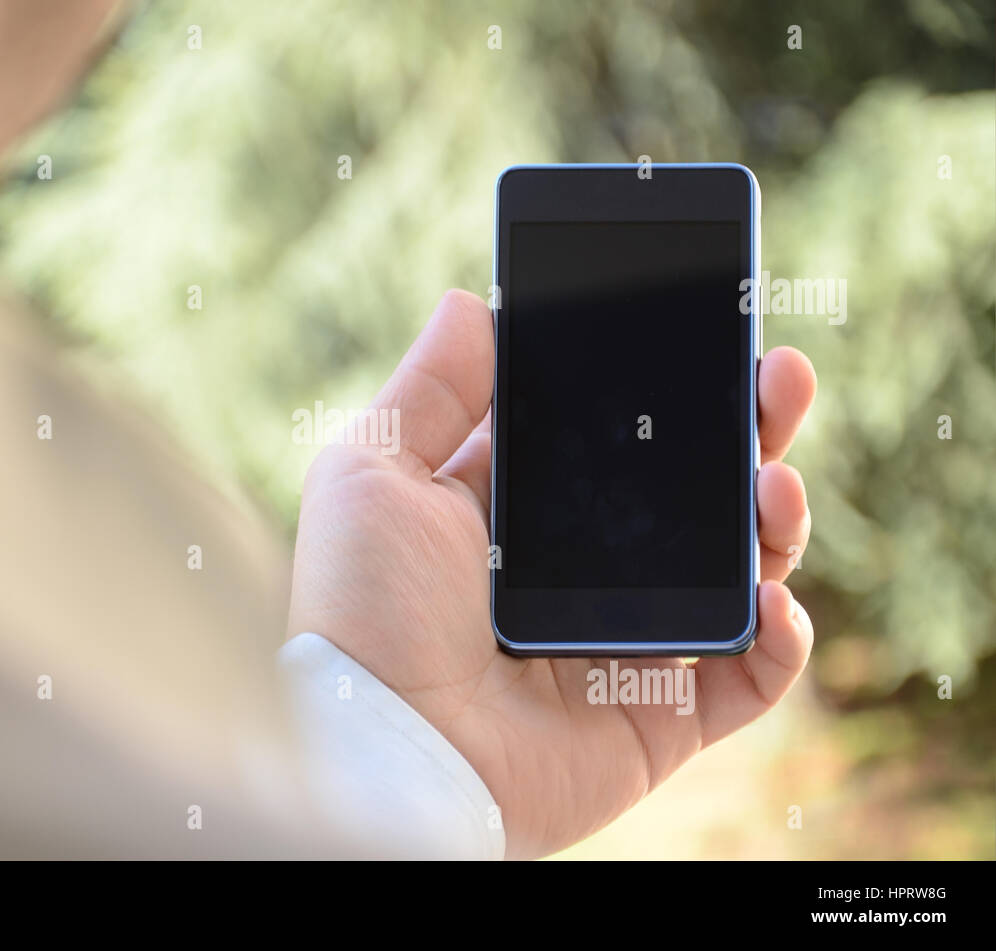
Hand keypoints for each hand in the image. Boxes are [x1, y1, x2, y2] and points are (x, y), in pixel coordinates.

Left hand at [287, 290, 816, 858]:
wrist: (386, 749)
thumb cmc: (364, 610)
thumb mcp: (375, 472)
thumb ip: (432, 390)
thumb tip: (475, 303)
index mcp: (520, 510)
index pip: (612, 434)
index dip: (662, 383)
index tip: (704, 327)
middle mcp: (580, 570)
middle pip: (689, 489)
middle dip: (744, 428)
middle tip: (778, 375)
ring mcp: (627, 641)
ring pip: (735, 570)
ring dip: (775, 520)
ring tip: (773, 483)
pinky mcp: (659, 716)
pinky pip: (749, 675)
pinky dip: (780, 639)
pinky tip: (769, 599)